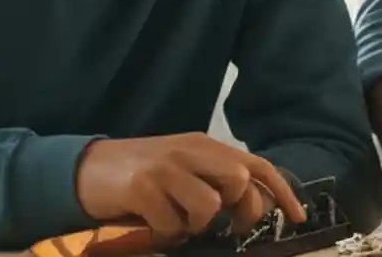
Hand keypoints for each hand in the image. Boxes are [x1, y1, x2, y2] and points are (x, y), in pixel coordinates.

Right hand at [74, 132, 305, 245]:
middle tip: (224, 227)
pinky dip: (166, 236)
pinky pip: (172, 225)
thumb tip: (253, 206)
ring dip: (195, 226)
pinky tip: (153, 229)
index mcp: (204, 145)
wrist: (84, 169)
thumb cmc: (140, 175)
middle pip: (240, 181)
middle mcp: (190, 150)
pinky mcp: (143, 188)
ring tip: (176, 223)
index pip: (256, 164)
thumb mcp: (183, 168)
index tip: (297, 217)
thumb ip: (215, 179)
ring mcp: (166, 168)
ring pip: (209, 206)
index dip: (281, 191)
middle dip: (239, 211)